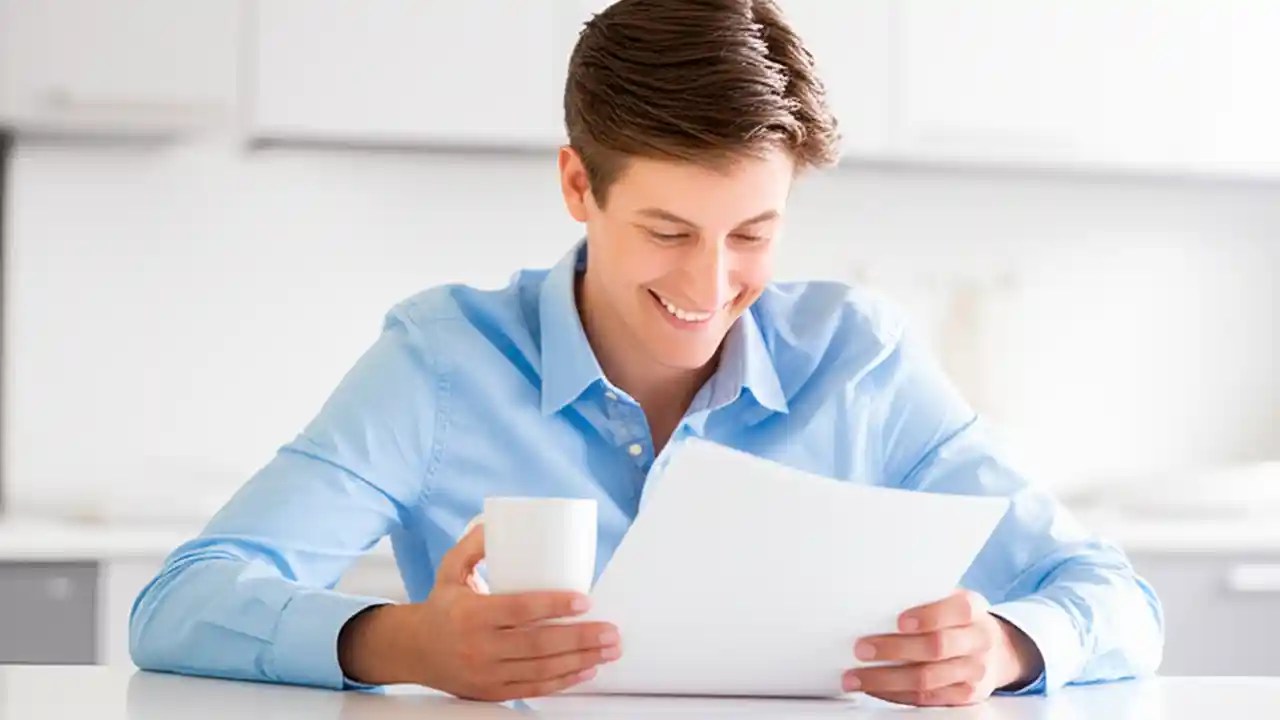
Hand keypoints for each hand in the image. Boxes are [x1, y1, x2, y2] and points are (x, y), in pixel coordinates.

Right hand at [338, 523, 620, 700]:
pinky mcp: (493, 692)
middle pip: (538, 645)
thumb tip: (498, 522)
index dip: (553, 606)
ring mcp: (487, 673)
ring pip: (541, 670)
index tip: (584, 600)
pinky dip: (563, 682)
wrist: (413, 651)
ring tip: (609, 650)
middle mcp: (479, 647)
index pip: (519, 610)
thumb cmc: (441, 606)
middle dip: (580, 639)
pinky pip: (533, 689)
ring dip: (581, 661)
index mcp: (471, 615)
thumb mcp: (450, 570)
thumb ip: (474, 545)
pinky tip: (587, 671)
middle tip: (611, 632)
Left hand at [843, 589, 1041, 706]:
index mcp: (973, 610)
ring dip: (886, 680)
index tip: (900, 621)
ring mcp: (974, 671)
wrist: (994, 649)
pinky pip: (927, 699)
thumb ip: (922, 597)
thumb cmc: (956, 619)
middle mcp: (978, 641)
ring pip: (927, 679)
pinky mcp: (965, 696)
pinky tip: (873, 689)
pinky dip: (895, 695)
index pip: (956, 610)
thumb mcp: (949, 599)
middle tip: (862, 648)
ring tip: (855, 677)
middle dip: (895, 649)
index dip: (929, 616)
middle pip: (936, 648)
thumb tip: (872, 597)